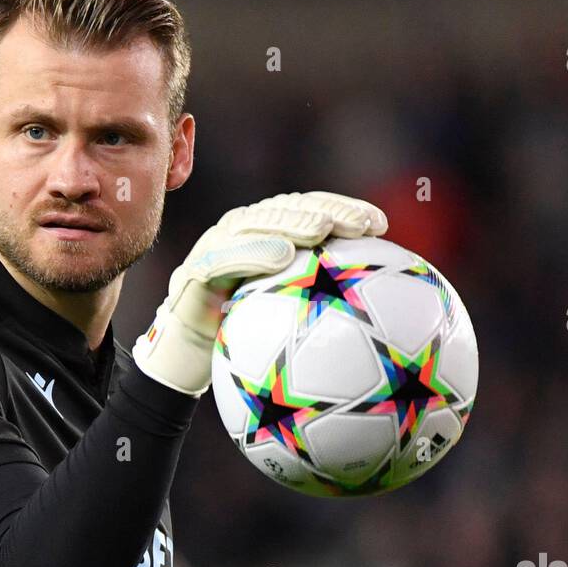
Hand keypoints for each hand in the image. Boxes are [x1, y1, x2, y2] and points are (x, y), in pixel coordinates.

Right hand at [132, 191, 387, 395]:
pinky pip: (225, 255)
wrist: (186, 358)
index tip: (381, 225)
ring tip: (321, 230)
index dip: (345, 208)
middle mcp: (243, 232)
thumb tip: (380, 317)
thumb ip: (319, 303)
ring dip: (291, 222)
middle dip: (326, 210)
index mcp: (269, 235)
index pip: (311, 210)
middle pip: (288, 209)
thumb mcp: (285, 319)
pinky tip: (283, 257)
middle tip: (359, 224)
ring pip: (257, 222)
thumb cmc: (242, 339)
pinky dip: (253, 252)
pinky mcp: (195, 269)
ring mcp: (216, 246)